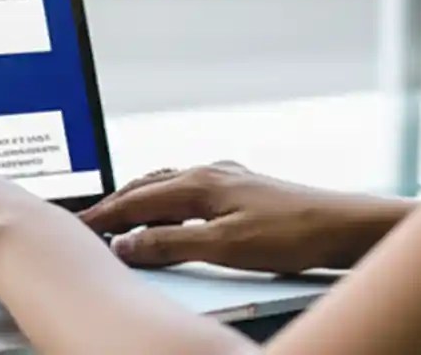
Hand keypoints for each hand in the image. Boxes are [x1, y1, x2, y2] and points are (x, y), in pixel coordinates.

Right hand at [80, 162, 413, 272]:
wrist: (343, 224)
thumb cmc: (290, 234)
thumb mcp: (223, 247)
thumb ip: (170, 245)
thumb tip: (125, 245)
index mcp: (198, 183)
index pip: (135, 200)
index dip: (103, 216)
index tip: (77, 227)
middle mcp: (209, 173)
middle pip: (147, 186)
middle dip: (116, 204)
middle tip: (89, 223)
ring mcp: (227, 178)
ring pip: (168, 186)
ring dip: (140, 201)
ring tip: (121, 218)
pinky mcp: (243, 189)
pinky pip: (189, 190)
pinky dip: (167, 202)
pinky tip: (172, 212)